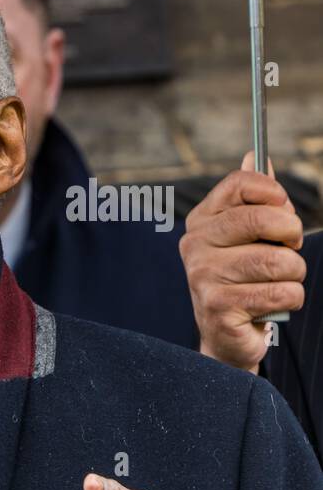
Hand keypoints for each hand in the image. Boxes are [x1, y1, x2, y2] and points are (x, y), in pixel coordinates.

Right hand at [180, 152, 304, 373]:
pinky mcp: (218, 307)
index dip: (273, 193)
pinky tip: (272, 304)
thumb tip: (254, 155)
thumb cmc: (243, 278)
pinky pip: (280, 293)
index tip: (283, 209)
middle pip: (261, 219)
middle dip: (291, 236)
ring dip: (294, 275)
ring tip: (279, 283)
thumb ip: (253, 199)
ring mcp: (203, 276)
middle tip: (289, 251)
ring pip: (278, 261)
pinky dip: (290, 299)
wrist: (226, 334)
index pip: (240, 184)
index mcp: (201, 221)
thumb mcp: (247, 236)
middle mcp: (195, 245)